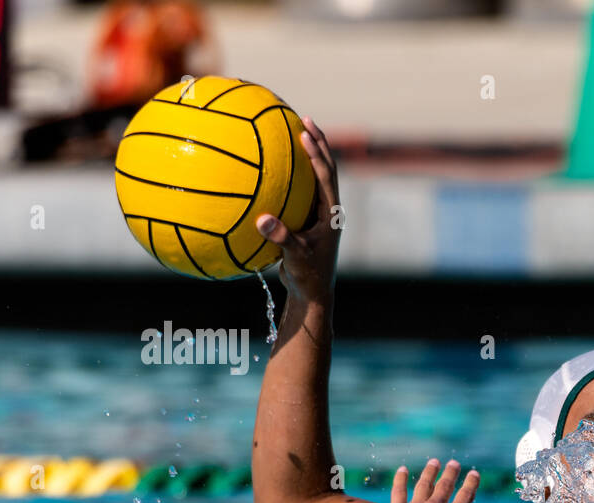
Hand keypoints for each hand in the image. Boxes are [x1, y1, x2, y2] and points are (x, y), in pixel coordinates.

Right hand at [255, 117, 340, 303]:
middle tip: (305, 120)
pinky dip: (291, 174)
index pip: (326, 177)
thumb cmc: (308, 276)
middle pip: (327, 169)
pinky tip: (274, 165)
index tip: (304, 134)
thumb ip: (281, 239)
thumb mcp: (295, 257)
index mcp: (331, 214)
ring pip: (316, 177)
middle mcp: (328, 209)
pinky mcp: (308, 219)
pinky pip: (300, 190)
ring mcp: (319, 213)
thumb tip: (262, 221)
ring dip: (308, 154)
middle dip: (318, 144)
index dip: (316, 154)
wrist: (312, 292)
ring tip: (296, 131)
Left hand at [386, 459, 484, 502]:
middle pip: (444, 486)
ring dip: (429, 472)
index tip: (474, 473)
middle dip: (450, 474)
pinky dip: (400, 479)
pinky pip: (399, 491)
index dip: (471, 484)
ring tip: (434, 462)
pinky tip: (402, 469)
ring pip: (423, 485)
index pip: (465, 496)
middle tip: (454, 463)